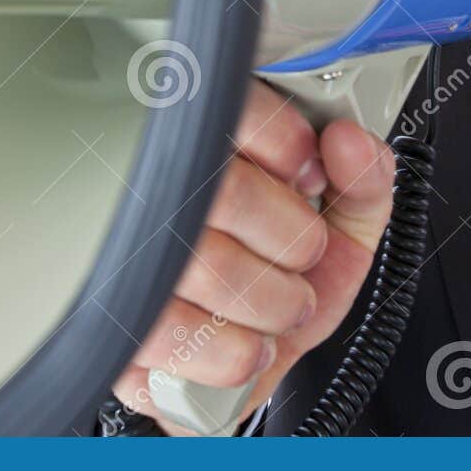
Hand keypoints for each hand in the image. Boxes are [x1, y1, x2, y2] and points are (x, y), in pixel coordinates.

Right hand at [111, 78, 394, 433]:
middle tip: (304, 255)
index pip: (232, 108)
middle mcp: (147, 191)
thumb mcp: (338, 220)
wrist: (243, 362)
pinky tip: (246, 343)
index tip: (310, 176)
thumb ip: (361, 178)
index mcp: (202, 143)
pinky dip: (233, 353)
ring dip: (271, 302)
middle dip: (294, 239)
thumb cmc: (280, 274)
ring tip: (282, 307)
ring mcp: (119, 260)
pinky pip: (169, 336)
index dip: (287, 143)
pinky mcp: (108, 330)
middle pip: (227, 192)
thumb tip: (348, 142)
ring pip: (203, 266)